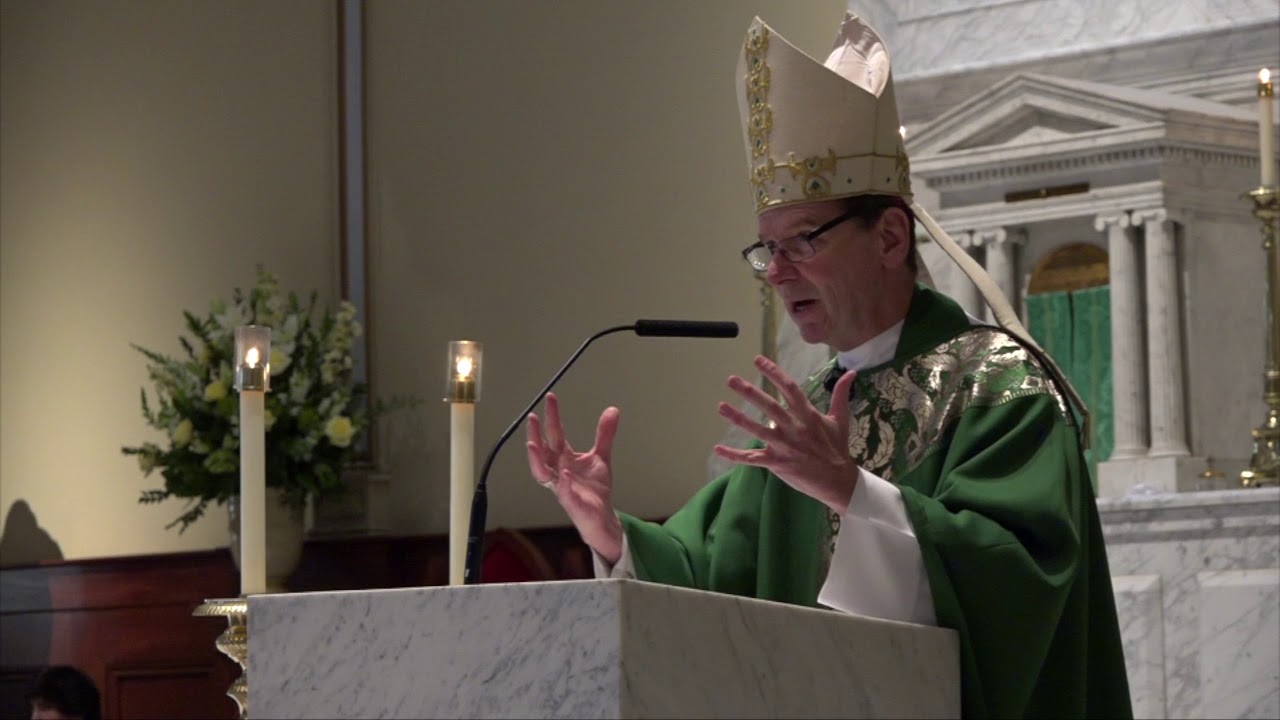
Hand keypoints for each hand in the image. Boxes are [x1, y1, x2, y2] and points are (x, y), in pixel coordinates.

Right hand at [526, 392, 624, 563]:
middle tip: (532, 416)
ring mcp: (562, 486)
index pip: (555, 434)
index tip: (550, 398)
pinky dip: (564, 483)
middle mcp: (558, 471)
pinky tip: (566, 473)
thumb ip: (604, 435)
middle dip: (536, 433)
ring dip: (536, 459)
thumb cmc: (594, 489)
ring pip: (542, 473)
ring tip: (532, 444)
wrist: (602, 516)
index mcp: (563, 459)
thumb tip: (612, 410)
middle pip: (543, 450)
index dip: (552, 417)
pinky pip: (564, 492)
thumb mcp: (601, 457)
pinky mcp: (571, 502)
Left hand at [713, 356, 859, 514]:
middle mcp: (794, 428)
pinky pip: (752, 459)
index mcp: (808, 415)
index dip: (774, 373)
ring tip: (721, 406)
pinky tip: (718, 449)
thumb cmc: (837, 448)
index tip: (757, 360)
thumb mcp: (840, 419)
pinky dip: (734, 455)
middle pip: (769, 406)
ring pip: (757, 430)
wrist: (838, 481)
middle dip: (749, 392)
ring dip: (738, 418)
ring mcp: (785, 446)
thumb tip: (851, 373)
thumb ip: (840, 394)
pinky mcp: (777, 463)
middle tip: (731, 380)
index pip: (789, 388)